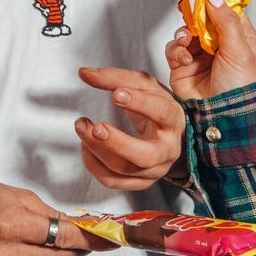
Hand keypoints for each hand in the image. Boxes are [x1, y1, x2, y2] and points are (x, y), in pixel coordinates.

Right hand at [0, 179, 111, 255]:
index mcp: (10, 224)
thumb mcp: (14, 194)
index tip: (109, 239)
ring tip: (60, 240)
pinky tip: (31, 249)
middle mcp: (3, 252)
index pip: (62, 236)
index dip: (90, 239)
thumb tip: (77, 226)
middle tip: (92, 239)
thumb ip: (48, 213)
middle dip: (78, 248)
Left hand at [74, 66, 186, 189]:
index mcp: (173, 120)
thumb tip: (85, 73)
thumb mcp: (143, 86)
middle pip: (145, 156)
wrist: (170, 135)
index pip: (161, 112)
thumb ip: (115, 77)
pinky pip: (113, 181)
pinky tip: (85, 146)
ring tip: (82, 126)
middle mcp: (168, 149)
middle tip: (96, 127)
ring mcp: (155, 169)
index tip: (115, 94)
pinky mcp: (140, 182)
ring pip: (125, 169)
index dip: (139, 103)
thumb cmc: (156, 108)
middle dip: (117, 143)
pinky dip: (93, 165)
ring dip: (97, 149)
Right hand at [166, 0, 255, 101]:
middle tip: (191, 9)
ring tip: (187, 40)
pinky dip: (176, 51)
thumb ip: (226, 20)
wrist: (225, 117)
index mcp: (240, 39)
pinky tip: (185, 58)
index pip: (227, 11)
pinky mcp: (183, 68)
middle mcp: (219, 46)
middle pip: (203, 18)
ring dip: (185, 33)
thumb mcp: (240, 48)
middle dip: (196, 14)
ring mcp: (201, 57)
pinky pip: (174, 50)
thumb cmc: (242, 88)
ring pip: (186, 32)